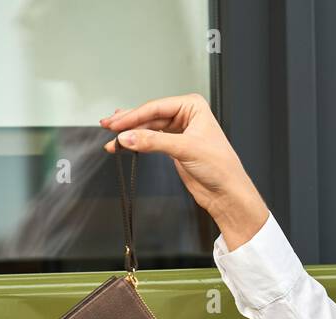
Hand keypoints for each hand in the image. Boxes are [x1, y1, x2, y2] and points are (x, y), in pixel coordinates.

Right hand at [100, 94, 268, 248]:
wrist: (227, 193)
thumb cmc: (221, 167)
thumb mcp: (185, 149)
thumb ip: (153, 142)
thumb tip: (127, 137)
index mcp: (192, 106)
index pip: (156, 107)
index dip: (133, 116)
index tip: (116, 124)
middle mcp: (186, 116)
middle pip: (149, 116)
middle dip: (128, 123)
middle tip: (108, 127)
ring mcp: (179, 131)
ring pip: (147, 128)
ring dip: (130, 134)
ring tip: (112, 140)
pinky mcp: (174, 147)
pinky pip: (150, 140)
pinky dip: (137, 143)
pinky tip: (124, 143)